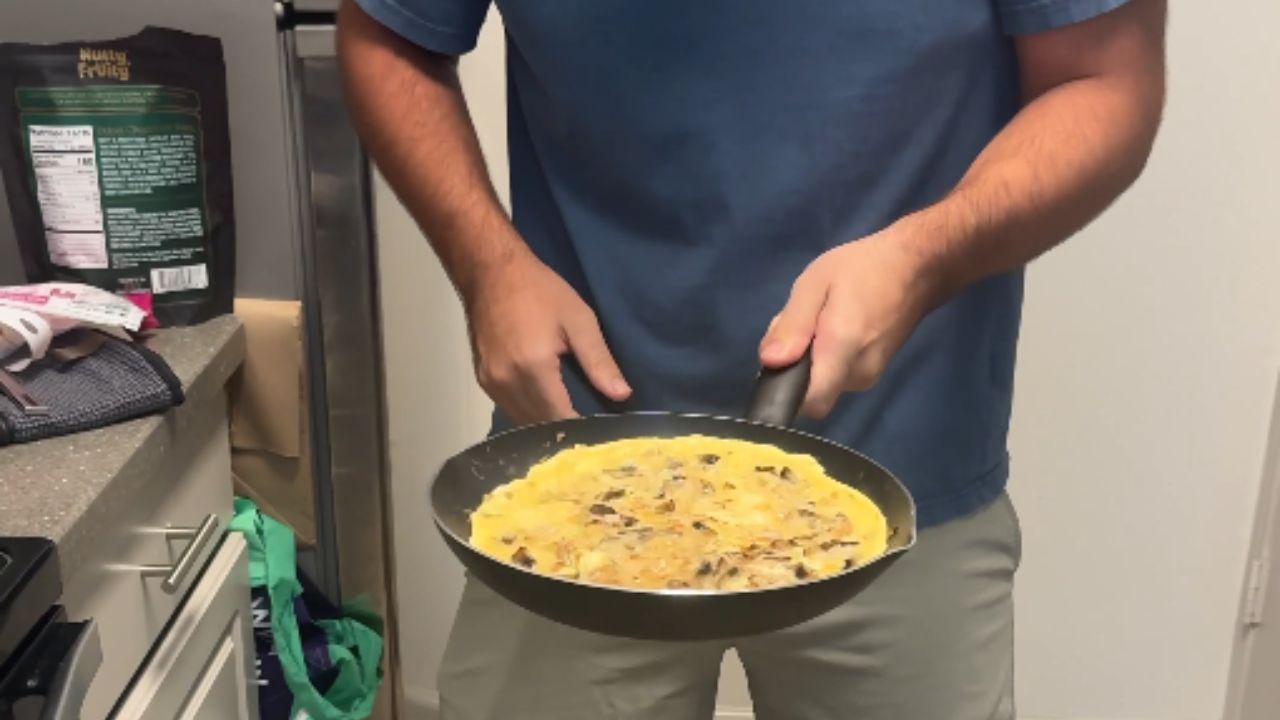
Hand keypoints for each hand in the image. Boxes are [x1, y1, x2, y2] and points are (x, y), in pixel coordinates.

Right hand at [464, 252, 631, 424]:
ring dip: (545, 424)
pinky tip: (546, 404)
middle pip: (539, 425)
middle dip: (564, 430)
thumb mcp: (579, 320)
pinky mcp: (482, 379)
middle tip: (589, 428)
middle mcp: (507, 382)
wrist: (491, 270)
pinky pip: (509, 408)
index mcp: (533, 368)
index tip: (601, 431)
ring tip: (570, 419)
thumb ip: (599, 361)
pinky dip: (528, 412)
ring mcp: (490, 383)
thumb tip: (622, 395)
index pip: (560, 418)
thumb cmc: (539, 290)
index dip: (581, 428)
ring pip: (522, 421)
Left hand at [759, 229, 934, 417]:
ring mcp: (870, 376)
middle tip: (799, 324)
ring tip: (817, 319)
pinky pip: (837, 375)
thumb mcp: (815, 283)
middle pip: (812, 392)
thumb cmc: (863, 268)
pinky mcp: (873, 372)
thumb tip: (770, 362)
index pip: (811, 402)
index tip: (776, 365)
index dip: (785, 393)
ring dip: (810, 360)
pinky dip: (825, 359)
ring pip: (823, 383)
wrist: (917, 268)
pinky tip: (830, 328)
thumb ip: (792, 324)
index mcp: (843, 350)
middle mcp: (858, 374)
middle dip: (794, 367)